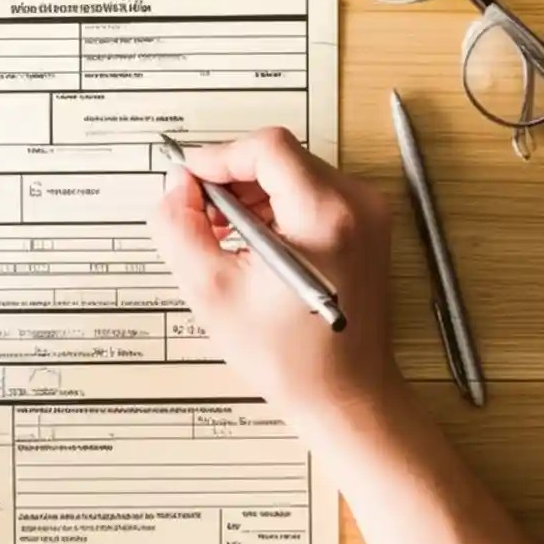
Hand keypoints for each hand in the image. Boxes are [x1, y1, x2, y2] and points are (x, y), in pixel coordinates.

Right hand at [148, 128, 395, 418]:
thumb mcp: (211, 291)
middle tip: (200, 217)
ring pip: (292, 172)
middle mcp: (356, 205)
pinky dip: (274, 207)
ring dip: (250, 194)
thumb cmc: (290, 358)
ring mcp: (367, 214)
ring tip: (225, 238)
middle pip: (278, 157)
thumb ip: (179, 228)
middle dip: (230, 180)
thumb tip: (175, 188)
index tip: (189, 182)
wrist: (345, 395)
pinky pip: (309, 193)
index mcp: (324, 216)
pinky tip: (253, 245)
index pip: (265, 147)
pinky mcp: (365, 226)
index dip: (218, 157)